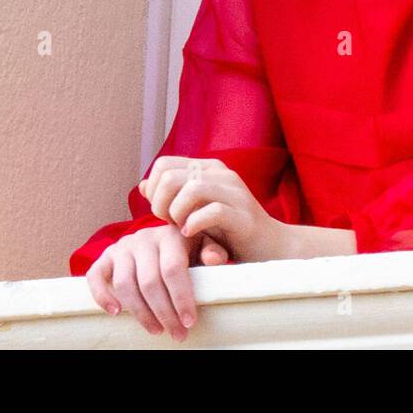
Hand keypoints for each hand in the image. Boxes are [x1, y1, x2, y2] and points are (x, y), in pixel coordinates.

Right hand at [85, 223, 228, 339]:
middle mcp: (144, 238)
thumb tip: (215, 259)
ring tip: (156, 330)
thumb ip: (211, 251)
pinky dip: (102, 296)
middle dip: (164, 313)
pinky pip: (95, 276)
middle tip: (177, 333)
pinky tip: (116, 312)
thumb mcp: (203, 246)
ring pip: (125, 284)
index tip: (189, 321)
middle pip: (150, 281)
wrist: (161, 237)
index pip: (174, 268)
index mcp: (170, 235)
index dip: (181, 297)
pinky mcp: (105, 257)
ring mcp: (122, 247)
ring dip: (140, 312)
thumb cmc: (187, 248)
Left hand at [140, 157, 279, 263]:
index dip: (154, 191)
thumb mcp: (194, 211)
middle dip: (161, 205)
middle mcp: (221, 174)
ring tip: (182, 229)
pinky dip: (195, 224)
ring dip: (177, 214)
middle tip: (170, 224)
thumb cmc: (228, 232)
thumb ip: (171, 198)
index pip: (164, 164)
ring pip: (191, 189)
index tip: (163, 214)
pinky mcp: (243, 215)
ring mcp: (235, 192)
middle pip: (171, 176)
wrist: (270, 247)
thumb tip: (143, 185)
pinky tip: (193, 235)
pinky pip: (212, 211)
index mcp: (208, 169)